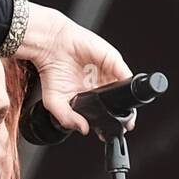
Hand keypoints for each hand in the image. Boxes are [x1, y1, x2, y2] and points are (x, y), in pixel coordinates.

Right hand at [16, 3, 136, 135]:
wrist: (51, 47)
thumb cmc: (51, 71)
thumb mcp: (55, 103)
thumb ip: (68, 119)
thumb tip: (84, 129)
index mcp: (90, 97)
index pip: (106, 112)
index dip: (112, 122)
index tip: (113, 131)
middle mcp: (101, 85)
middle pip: (119, 102)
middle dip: (124, 115)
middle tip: (124, 125)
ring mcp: (108, 73)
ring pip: (125, 90)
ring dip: (127, 102)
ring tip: (125, 114)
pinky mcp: (112, 61)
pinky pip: (125, 74)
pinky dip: (128, 85)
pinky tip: (124, 94)